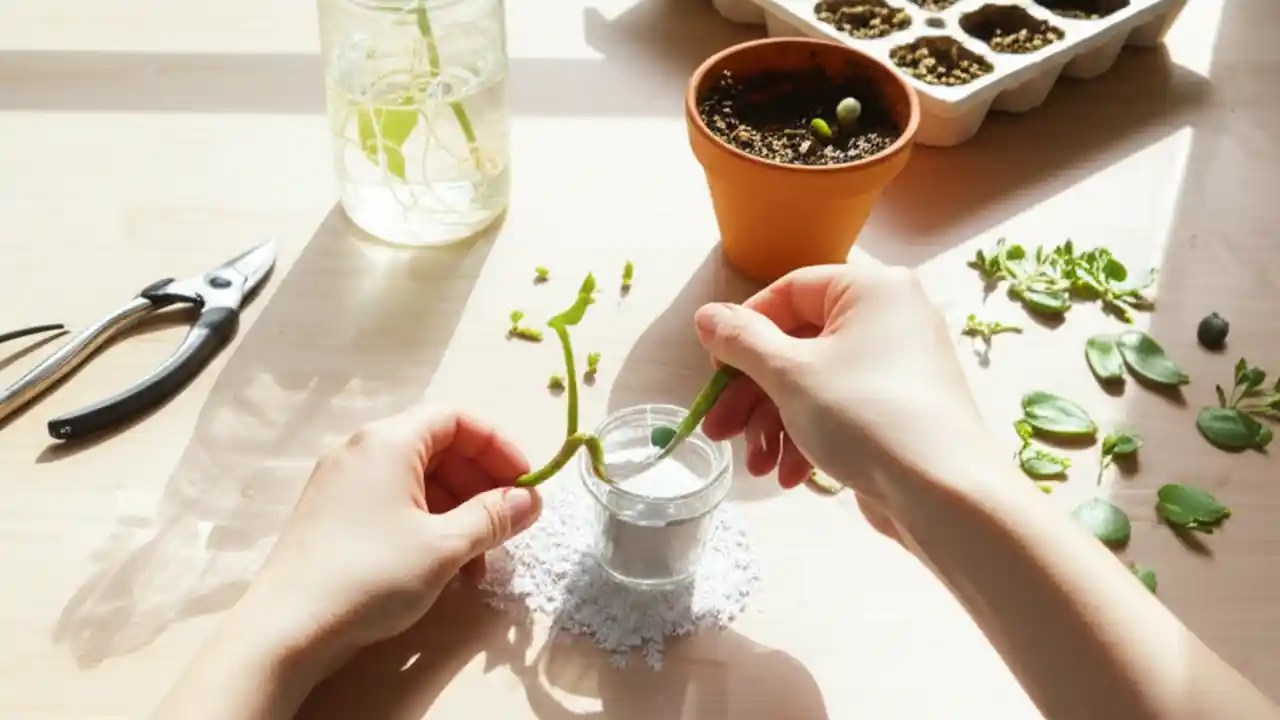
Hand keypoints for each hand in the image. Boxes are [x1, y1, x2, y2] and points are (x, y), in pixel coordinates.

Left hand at [243, 405, 541, 653]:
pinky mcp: (335, 514)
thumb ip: (493, 517)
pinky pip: (396, 503)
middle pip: (441, 447)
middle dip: (483, 484)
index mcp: (390, 441)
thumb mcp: (444, 546)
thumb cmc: (369, 576)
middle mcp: (364, 450)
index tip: (527, 482)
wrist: (286, 628)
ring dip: (460, 512)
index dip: (501, 445)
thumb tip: (530, 500)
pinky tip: (446, 567)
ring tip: (481, 562)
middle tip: (510, 523)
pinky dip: (429, 525)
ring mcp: (345, 482)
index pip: (459, 418)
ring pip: (421, 480)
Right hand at [694, 252, 994, 535]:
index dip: (744, 331)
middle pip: (797, 344)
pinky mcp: (901, 409)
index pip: (788, 292)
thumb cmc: (866, 416)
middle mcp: (890, 317)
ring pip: (814, 383)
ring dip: (775, 424)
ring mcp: (899, 365)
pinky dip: (809, 437)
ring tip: (756, 465)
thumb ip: (742, 341)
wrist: (945, 494)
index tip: (716, 371)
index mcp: (871, 288)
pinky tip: (790, 474)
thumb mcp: (789, 374)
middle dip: (753, 395)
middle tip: (719, 431)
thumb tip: (706, 316)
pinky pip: (841, 409)